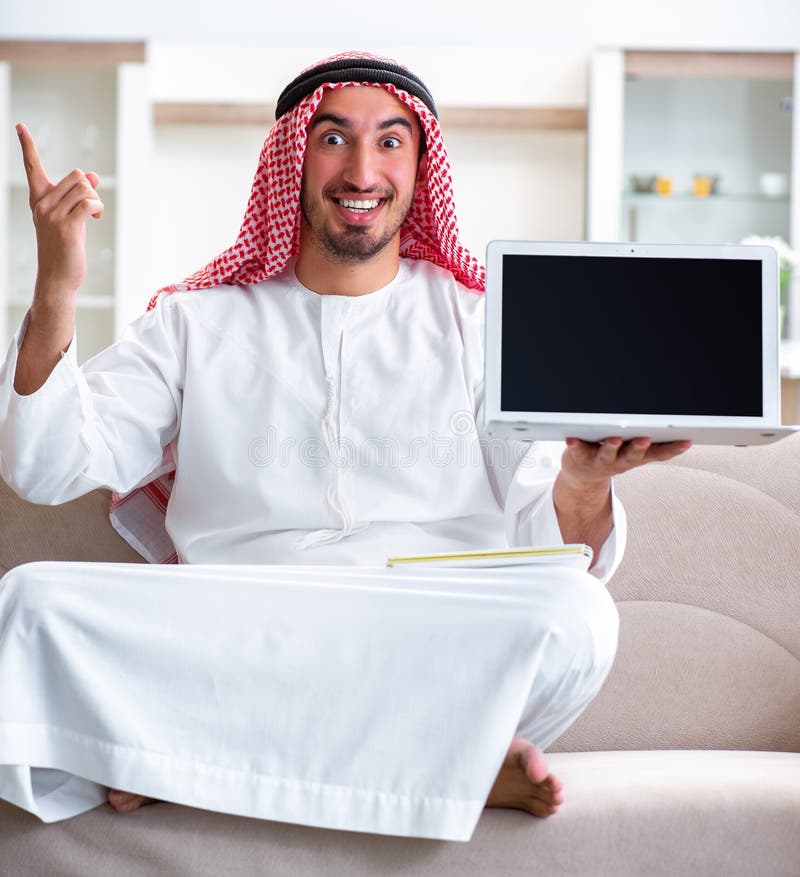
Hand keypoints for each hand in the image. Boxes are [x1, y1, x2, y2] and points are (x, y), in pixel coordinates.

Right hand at [17, 122, 102, 301]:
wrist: (57, 277)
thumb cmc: (65, 249)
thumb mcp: (71, 218)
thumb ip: (79, 197)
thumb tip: (92, 175)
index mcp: (39, 199)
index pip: (32, 167)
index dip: (27, 146)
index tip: (21, 126)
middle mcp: (42, 203)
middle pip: (76, 175)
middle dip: (90, 188)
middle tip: (90, 208)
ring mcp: (52, 215)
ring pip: (84, 187)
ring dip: (96, 200)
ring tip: (92, 215)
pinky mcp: (66, 226)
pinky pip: (89, 203)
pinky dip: (97, 208)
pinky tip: (95, 218)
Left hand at [560, 436, 691, 490]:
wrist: (582, 478)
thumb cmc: (613, 458)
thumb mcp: (636, 454)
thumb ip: (656, 446)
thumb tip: (686, 437)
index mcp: (636, 458)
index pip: (658, 454)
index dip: (673, 449)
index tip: (686, 441)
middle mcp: (620, 461)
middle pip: (631, 455)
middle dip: (639, 447)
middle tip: (645, 439)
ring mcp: (599, 460)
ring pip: (606, 454)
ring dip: (610, 447)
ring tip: (613, 438)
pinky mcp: (579, 456)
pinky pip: (576, 449)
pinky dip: (574, 444)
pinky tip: (572, 438)